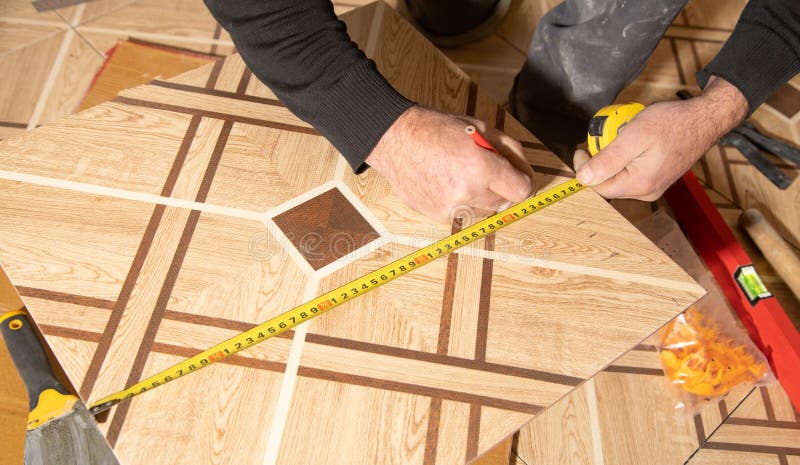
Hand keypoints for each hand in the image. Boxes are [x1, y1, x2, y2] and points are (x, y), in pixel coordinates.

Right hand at [366, 105, 533, 221]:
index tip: (518, 177)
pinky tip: (446, 182)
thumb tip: (527, 172)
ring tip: (461, 174)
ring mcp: (451, 207)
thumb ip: (511, 150)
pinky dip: (462, 201)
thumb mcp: (482, 127)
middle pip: (503, 202)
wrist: (396, 139)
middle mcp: (468, 191)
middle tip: (484, 169)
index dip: (523, 181)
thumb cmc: (437, 128)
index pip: (521, 190)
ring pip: (484, 211)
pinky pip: (463, 214)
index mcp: (481, 166)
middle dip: (500, 187)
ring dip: (481, 196)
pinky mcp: (437, 215)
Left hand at [573, 77, 747, 200]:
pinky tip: (630, 144)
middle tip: (602, 140)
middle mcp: (647, 191)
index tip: (582, 150)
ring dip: (612, 161)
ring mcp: (653, 187)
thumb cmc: (672, 124)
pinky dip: (625, 160)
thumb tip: (583, 178)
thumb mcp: (633, 137)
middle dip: (599, 163)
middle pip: (608, 184)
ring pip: (619, 179)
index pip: (598, 187)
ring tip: (618, 139)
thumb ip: (607, 160)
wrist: (703, 119)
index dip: (585, 169)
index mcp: (639, 184)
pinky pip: (631, 174)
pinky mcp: (657, 179)